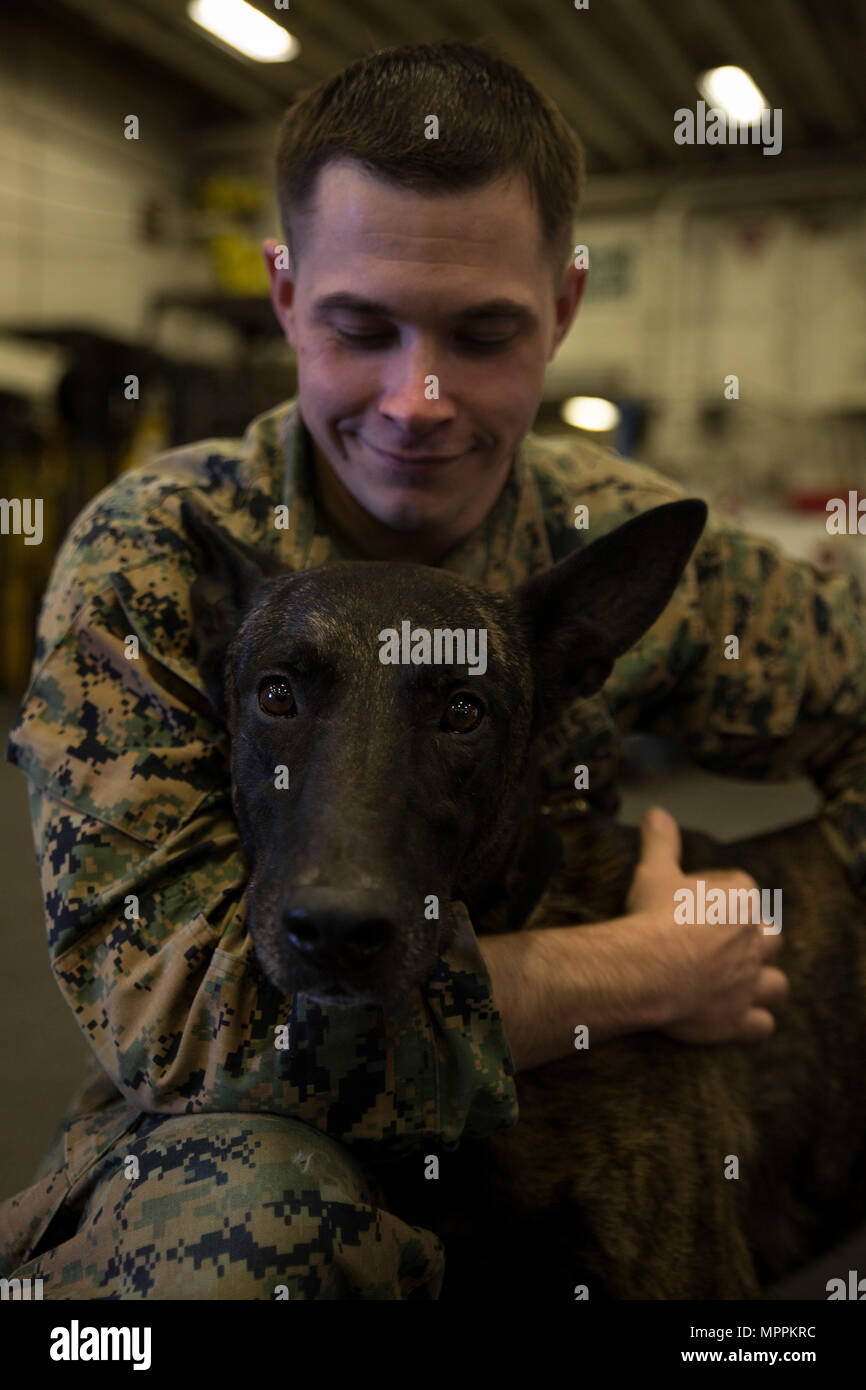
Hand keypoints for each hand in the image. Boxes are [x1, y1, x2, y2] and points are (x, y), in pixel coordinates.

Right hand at [626, 806, 788, 1044]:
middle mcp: (754, 942)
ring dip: (762, 981)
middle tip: (715, 939)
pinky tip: (734, 1016)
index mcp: (740, 902)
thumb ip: (661, 842)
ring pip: (776, 983)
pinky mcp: (737, 1018)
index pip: (742, 887)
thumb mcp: (654, 871)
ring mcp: (749, 983)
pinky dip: (753, 1021)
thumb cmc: (652, 917)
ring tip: (734, 979)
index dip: (717, 890)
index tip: (688, 896)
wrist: (645, 971)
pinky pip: (762, 1024)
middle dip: (751, 938)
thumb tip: (657, 813)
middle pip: (769, 935)